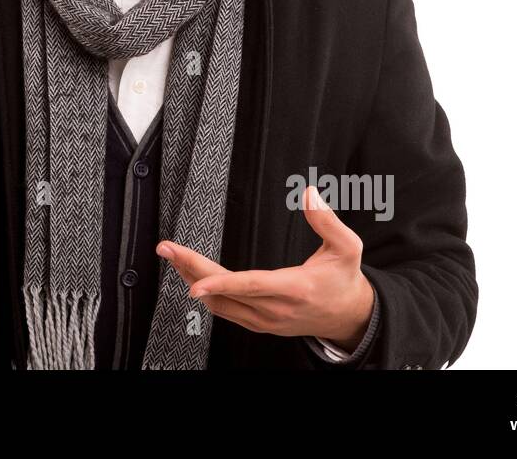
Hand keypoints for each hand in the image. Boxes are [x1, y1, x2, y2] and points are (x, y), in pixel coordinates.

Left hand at [157, 185, 374, 350]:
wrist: (349, 317)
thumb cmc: (344, 280)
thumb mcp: (347, 248)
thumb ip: (327, 220)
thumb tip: (309, 192)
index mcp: (295, 288)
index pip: (250, 286)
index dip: (220, 283)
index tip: (195, 281)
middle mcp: (276, 309)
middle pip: (225, 293)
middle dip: (190, 271)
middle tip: (166, 249)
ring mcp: (266, 320)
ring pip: (220, 306)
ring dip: (193, 281)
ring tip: (174, 259)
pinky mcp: (259, 324)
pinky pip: (226, 312)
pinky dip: (206, 295)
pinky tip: (193, 278)